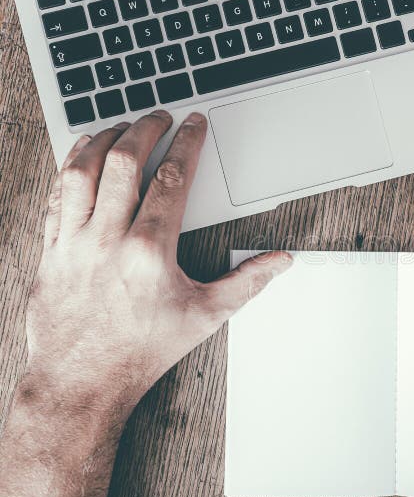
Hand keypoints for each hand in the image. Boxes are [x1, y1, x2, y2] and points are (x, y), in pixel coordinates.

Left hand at [0, 111, 290, 496]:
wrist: (84, 381)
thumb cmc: (142, 351)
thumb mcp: (206, 316)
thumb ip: (247, 282)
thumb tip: (279, 262)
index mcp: (150, 250)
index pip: (172, 179)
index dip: (187, 143)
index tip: (194, 124)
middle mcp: (108, 239)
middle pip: (125, 162)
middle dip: (145, 128)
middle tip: (159, 115)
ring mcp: (74, 243)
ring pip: (82, 171)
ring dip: (103, 140)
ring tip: (119, 126)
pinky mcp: (51, 251)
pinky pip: (55, 195)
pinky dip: (69, 167)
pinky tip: (80, 156)